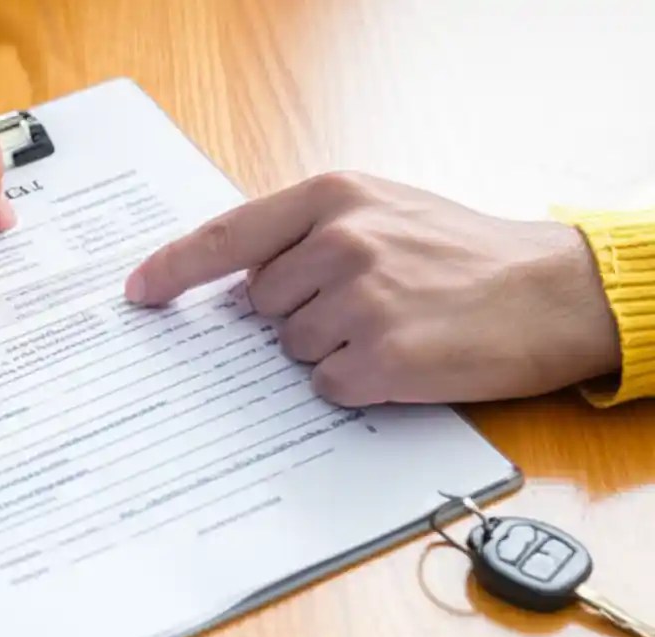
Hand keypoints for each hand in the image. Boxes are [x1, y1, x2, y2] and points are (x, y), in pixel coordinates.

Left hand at [125, 172, 620, 405]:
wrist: (551, 291)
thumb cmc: (461, 251)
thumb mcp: (382, 209)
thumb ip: (307, 233)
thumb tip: (240, 282)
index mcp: (332, 197)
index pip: (226, 237)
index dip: (173, 269)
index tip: (138, 292)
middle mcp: (339, 243)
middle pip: (261, 306)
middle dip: (296, 314)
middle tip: (363, 303)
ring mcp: (359, 300)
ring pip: (290, 349)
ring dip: (328, 349)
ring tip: (391, 325)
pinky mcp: (382, 357)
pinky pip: (325, 385)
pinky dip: (353, 382)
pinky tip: (399, 358)